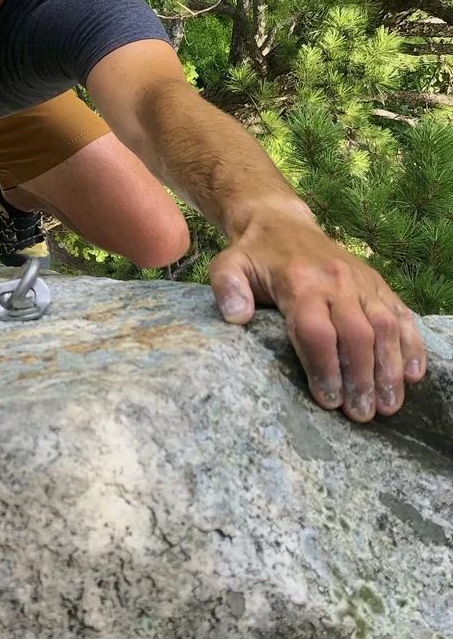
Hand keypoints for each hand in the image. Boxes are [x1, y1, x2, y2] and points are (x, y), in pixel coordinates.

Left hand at [209, 211, 425, 421]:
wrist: (282, 223)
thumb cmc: (253, 255)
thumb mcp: (228, 265)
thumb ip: (226, 287)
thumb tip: (236, 318)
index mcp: (299, 282)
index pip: (316, 331)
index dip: (324, 368)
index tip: (327, 401)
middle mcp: (336, 281)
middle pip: (356, 334)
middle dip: (360, 378)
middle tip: (361, 415)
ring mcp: (361, 282)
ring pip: (384, 327)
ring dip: (389, 369)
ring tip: (387, 406)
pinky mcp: (377, 283)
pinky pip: (402, 314)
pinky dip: (411, 345)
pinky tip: (412, 376)